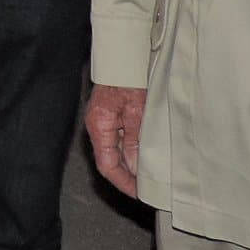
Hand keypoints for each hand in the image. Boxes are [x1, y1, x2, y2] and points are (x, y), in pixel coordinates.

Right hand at [85, 83, 146, 197]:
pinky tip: (147, 158)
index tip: (140, 194)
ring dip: (133, 166)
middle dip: (129, 177)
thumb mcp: (137, 111)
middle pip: (111, 161)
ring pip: (117, 153)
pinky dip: (133, 152)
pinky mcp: (113, 117)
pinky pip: (121, 142)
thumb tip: (137, 169)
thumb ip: (135, 140)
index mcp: (99, 126)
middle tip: (149, 190)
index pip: (107, 165)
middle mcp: (98, 127)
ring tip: (151, 177)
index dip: (124, 183)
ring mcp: (105, 122)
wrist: (126, 55)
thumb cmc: (129, 77)